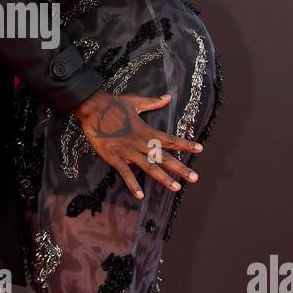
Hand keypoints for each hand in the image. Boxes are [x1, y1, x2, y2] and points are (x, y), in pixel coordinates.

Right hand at [73, 90, 202, 199]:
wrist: (93, 107)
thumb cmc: (113, 104)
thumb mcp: (135, 102)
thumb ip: (153, 102)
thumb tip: (168, 97)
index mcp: (146, 130)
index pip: (170, 139)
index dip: (185, 144)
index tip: (200, 149)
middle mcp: (140, 142)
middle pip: (164, 157)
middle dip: (180, 168)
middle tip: (194, 177)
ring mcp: (127, 151)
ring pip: (149, 167)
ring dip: (163, 178)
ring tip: (176, 187)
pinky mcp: (114, 157)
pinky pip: (125, 173)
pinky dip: (132, 184)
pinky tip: (140, 195)